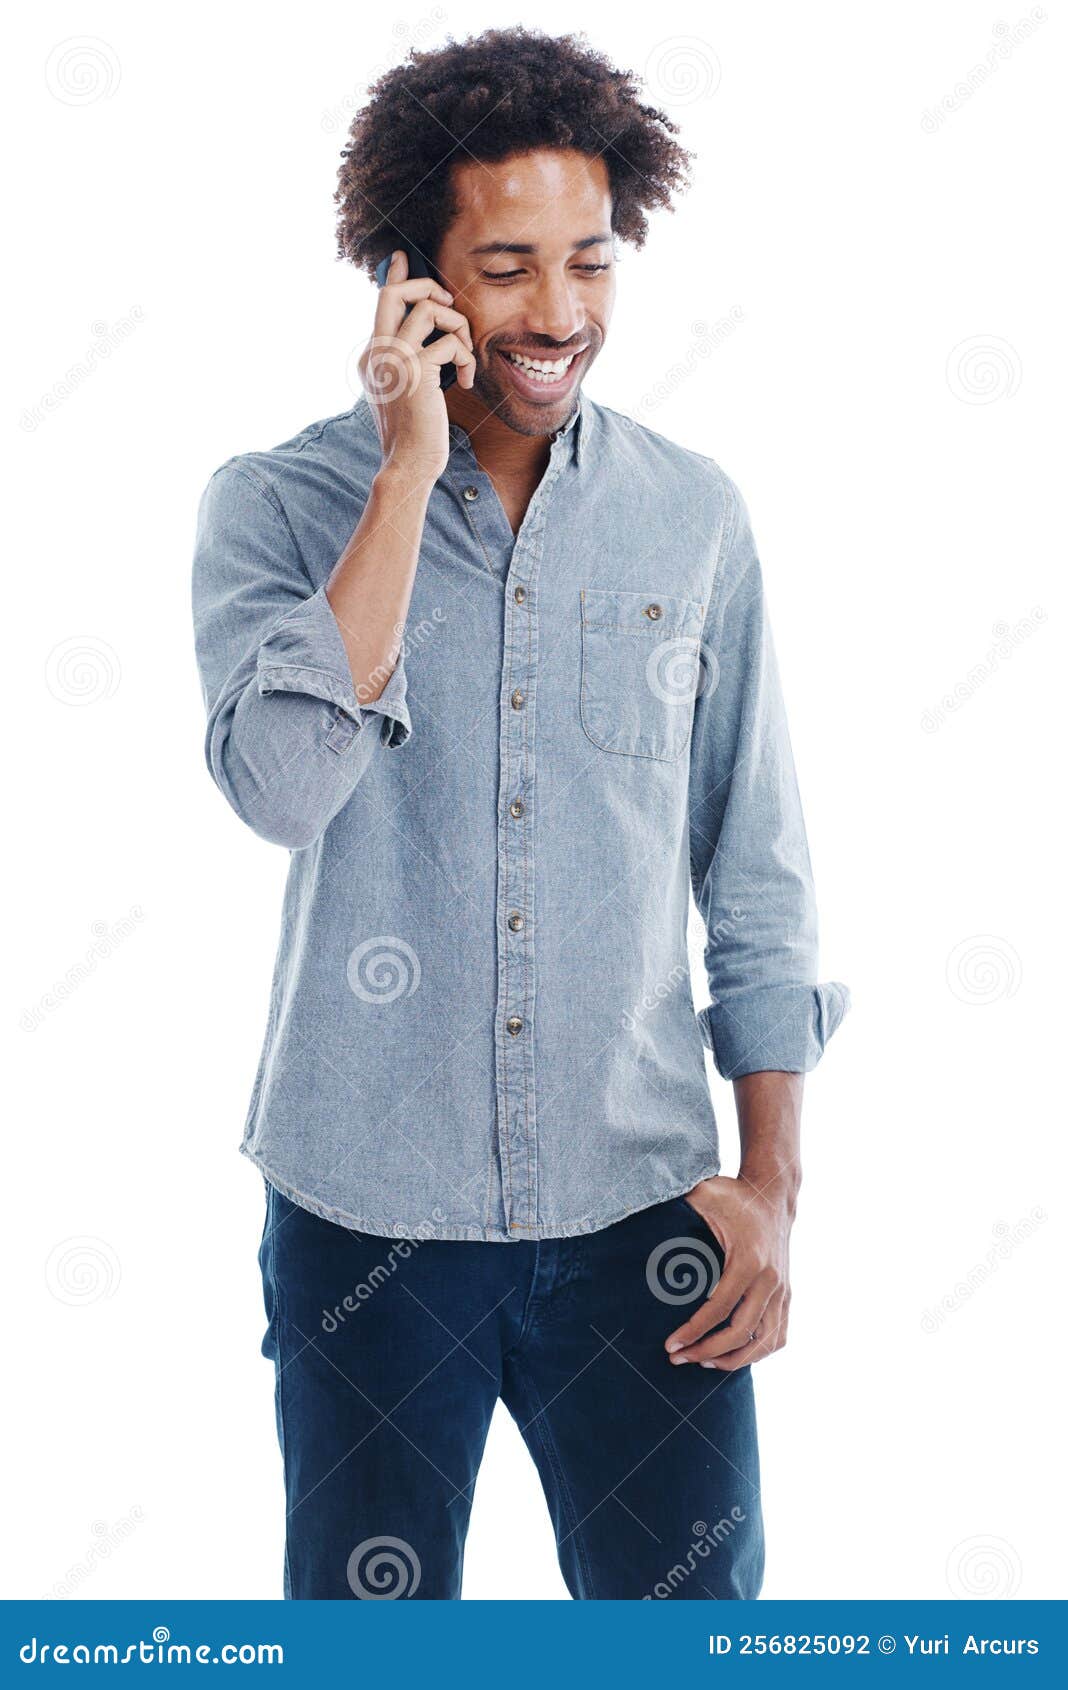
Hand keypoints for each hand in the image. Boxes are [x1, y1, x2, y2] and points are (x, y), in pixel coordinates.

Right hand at [358, 249, 476, 485]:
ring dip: (459, 326)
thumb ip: (410, 360)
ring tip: (466, 354)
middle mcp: (376, 351)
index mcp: (372, 354)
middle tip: (449, 305)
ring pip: (429, 309)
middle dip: (428, 288)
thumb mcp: (407, 390)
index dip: (395, 277)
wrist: (408, 463)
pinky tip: (465, 382)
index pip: (382, 303)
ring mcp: (393, 359)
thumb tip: (433, 335)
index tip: (402, 257)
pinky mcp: (415, 370)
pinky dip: (468, 358)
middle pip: (395, 292)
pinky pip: (451, 341)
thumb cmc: (415, 432)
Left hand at [663, 1174, 792, 1369]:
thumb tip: (638, 1213)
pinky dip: (758, 1352)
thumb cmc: (734, 1196)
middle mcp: (770, 1279)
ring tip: (704, 1364)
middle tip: (679, 1360)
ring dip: (735, 1359)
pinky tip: (734, 1356)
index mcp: (749, 1260)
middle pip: (741, 1332)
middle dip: (707, 1352)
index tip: (670, 1346)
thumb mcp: (705, 1194)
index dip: (694, 1332)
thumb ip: (677, 1205)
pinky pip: (779, 1335)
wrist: (773, 1194)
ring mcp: (782, 1289)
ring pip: (765, 1341)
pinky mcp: (787, 1294)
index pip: (720, 1309)